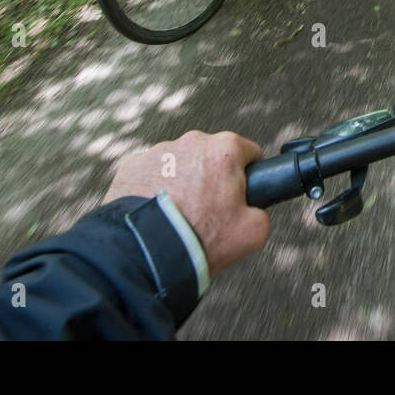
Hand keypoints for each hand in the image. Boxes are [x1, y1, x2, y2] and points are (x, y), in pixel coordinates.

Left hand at [104, 130, 269, 275]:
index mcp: (225, 150)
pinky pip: (153, 175)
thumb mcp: (253, 233)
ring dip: (183, 183)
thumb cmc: (200, 237)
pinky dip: (156, 190)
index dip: (249, 176)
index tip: (240, 196)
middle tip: (207, 213)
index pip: (249, 153)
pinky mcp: (133, 166)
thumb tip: (253, 210)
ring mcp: (159, 152)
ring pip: (180, 164)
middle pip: (212, 157)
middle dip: (212, 179)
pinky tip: (157, 214)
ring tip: (178, 217)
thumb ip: (261, 213)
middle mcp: (192, 141)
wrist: (147, 252)